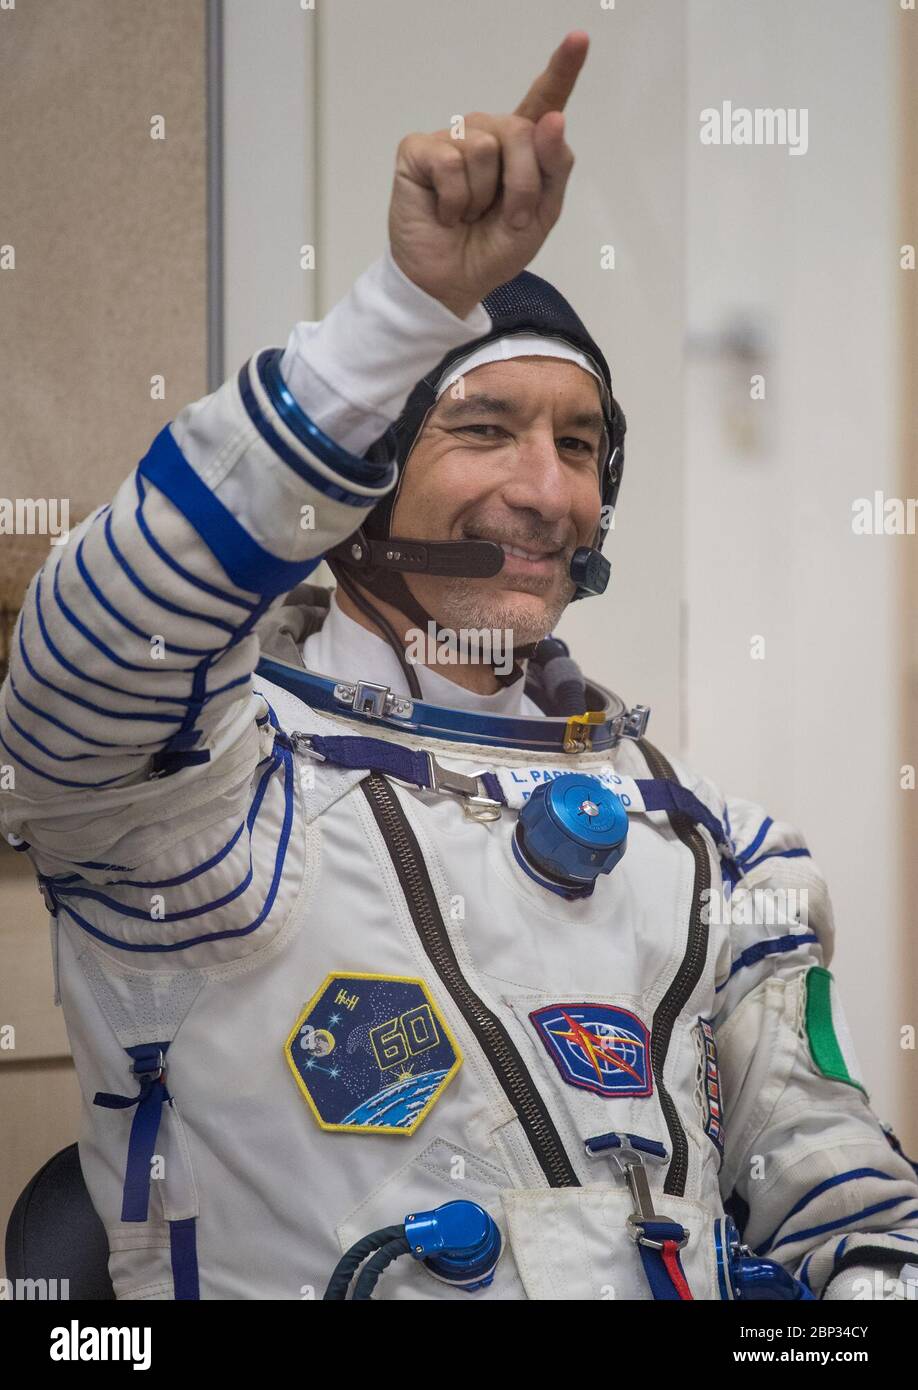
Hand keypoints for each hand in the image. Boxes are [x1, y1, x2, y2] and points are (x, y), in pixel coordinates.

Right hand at [388, 31, 588, 317]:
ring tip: (468, 214)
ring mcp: (452, 138)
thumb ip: (553, 169)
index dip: (562, 70)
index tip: (578, 39)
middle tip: (502, 217)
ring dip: (482, 197)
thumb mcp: (540, 216)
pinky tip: (445, 213)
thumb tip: (552, 120)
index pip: (544, 102)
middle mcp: (487, 132)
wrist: (452, 282)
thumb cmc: (493, 249)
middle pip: (520, 131)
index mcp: (521, 147)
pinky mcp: (419, 151)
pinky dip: (453, 200)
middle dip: (520, 185)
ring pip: (485, 147)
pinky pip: (450, 163)